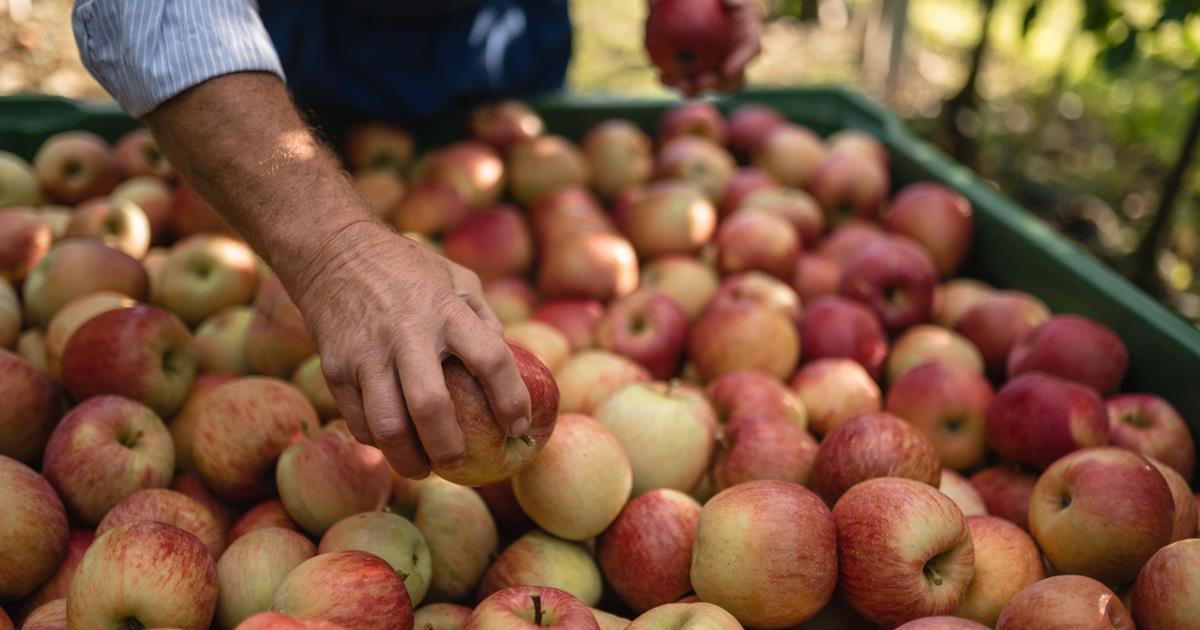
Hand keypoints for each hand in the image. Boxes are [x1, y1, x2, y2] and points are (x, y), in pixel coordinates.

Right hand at [290, 220, 531, 478]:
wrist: (332, 250)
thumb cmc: (408, 269)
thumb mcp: (457, 278)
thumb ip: (483, 321)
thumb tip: (507, 370)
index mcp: (446, 309)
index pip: (491, 360)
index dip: (511, 400)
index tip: (518, 426)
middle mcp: (407, 333)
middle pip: (432, 408)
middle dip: (450, 447)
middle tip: (461, 463)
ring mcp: (367, 353)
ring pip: (388, 426)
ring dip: (409, 460)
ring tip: (424, 469)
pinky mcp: (336, 367)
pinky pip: (358, 420)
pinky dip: (379, 442)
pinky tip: (393, 444)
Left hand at [656, 0, 761, 96]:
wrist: (686, 1)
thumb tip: (729, 2)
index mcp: (746, 33)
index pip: (751, 49)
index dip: (742, 63)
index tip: (726, 70)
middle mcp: (733, 55)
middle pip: (732, 79)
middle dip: (718, 86)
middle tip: (700, 82)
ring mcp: (713, 66)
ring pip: (706, 85)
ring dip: (693, 89)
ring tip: (678, 83)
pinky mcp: (692, 70)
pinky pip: (684, 79)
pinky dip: (674, 81)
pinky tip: (660, 77)